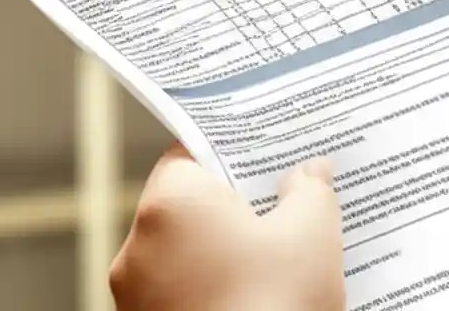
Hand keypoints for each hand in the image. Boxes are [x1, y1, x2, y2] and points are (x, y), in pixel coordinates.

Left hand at [110, 144, 343, 310]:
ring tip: (279, 259)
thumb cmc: (275, 305)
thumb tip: (308, 172)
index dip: (233, 153)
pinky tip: (258, 299)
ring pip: (185, 254)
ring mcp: (136, 297)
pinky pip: (182, 294)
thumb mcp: (312, 234)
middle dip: (237, 206)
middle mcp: (138, 246)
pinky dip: (214, 290)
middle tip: (287, 205)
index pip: (190, 153)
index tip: (268, 157)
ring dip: (225, 252)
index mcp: (171, 203)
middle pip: (189, 205)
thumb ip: (310, 189)